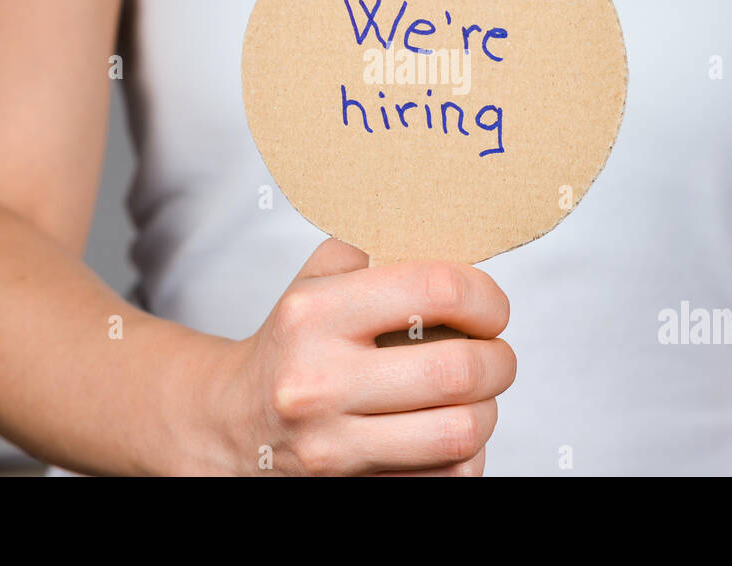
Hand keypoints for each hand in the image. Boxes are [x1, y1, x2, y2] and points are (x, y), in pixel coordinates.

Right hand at [207, 239, 515, 474]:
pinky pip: (446, 477)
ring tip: (474, 395)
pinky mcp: (347, 489)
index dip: (486, 297)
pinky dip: (465, 455)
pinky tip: (447, 431)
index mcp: (313, 314)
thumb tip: (457, 241)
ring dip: (487, 410)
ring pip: (461, 432)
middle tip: (494, 354)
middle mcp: (317, 381)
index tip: (491, 309)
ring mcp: (331, 446)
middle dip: (499, 360)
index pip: (435, 290)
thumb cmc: (293, 342)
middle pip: (459, 370)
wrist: (232, 423)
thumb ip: (377, 247)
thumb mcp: (315, 279)